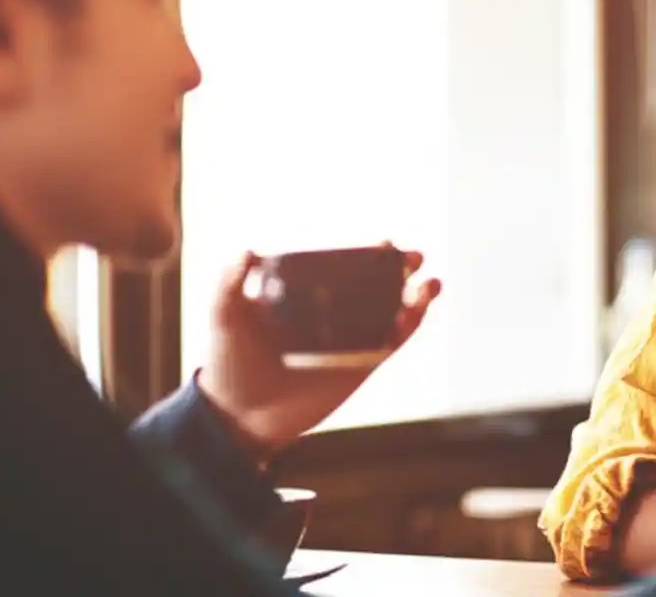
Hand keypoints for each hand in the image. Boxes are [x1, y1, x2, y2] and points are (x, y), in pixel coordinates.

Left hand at [196, 247, 440, 460]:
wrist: (240, 414)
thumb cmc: (229, 363)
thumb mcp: (224, 316)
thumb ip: (230, 282)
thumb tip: (247, 250)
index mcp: (308, 295)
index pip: (344, 266)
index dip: (368, 254)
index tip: (385, 241)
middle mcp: (334, 314)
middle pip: (377, 284)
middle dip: (401, 268)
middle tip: (413, 256)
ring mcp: (351, 340)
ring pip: (393, 311)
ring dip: (418, 296)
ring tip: (430, 283)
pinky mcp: (363, 365)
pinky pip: (394, 342)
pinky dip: (411, 325)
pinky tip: (420, 309)